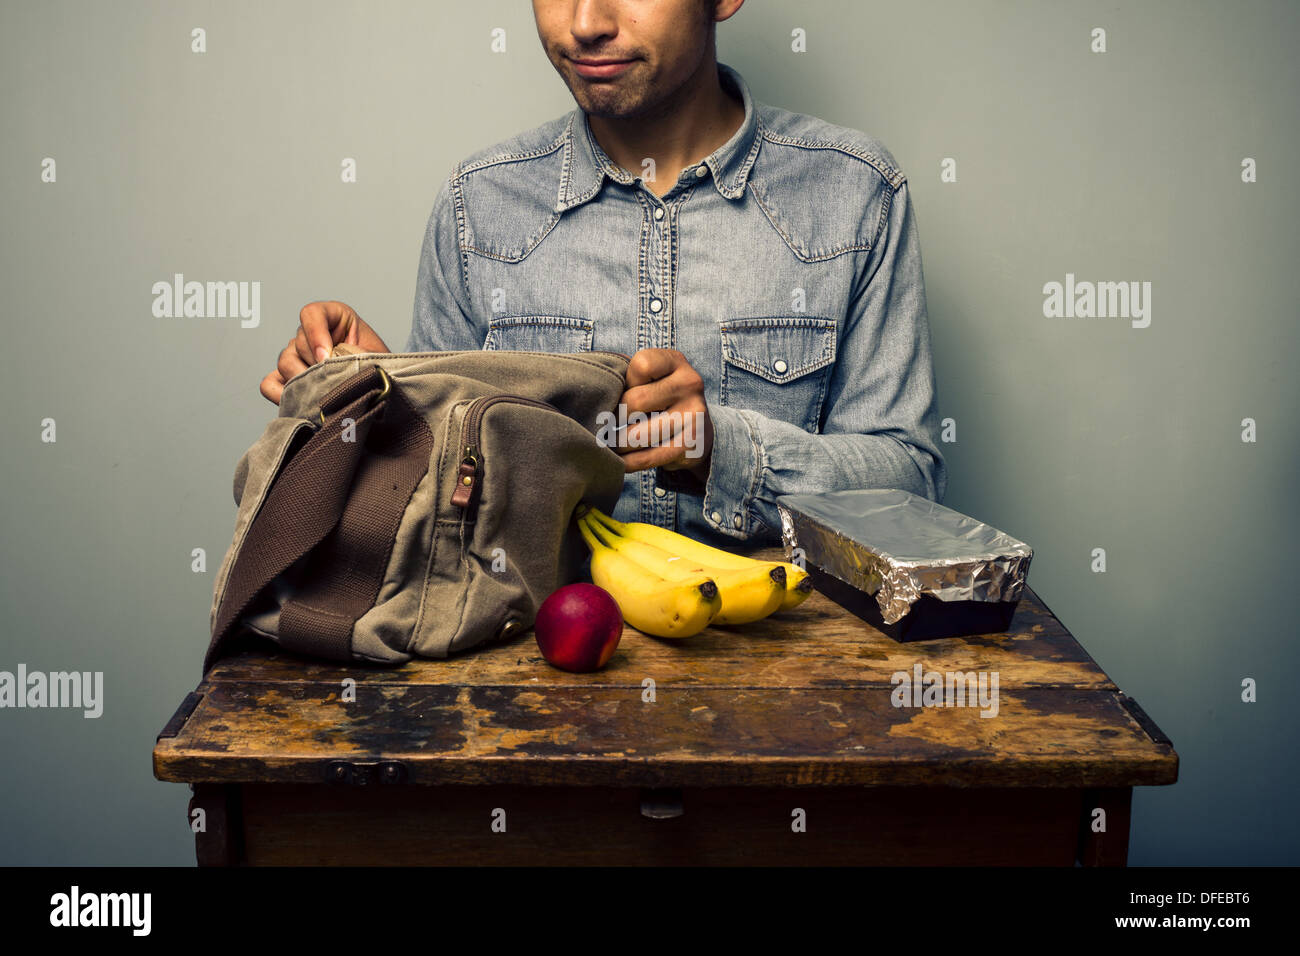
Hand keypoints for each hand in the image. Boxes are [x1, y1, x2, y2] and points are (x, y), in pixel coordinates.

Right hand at [260, 301, 389, 404]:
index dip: (315, 334)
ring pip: (285, 362)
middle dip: (316, 366)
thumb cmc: (382, 370)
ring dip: (304, 381)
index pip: (311, 314)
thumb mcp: (376, 356)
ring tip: (326, 394)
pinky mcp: (288, 378)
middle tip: (334, 382)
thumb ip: (355, 354)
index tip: (327, 357)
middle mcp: (312, 334)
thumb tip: (330, 364)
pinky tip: (301, 403)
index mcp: (335, 318)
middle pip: (297, 343)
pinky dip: (280, 394)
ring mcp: (298, 355)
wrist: (381, 391)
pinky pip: (269, 383)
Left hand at [617, 348, 713, 476]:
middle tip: (606, 426)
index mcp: (675, 361)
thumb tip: (592, 402)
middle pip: (635, 402)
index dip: (626, 381)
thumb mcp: (650, 378)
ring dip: (617, 444)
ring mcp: (694, 414)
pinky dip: (629, 462)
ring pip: (637, 435)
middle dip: (615, 417)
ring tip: (610, 444)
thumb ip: (627, 378)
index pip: (641, 365)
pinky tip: (621, 462)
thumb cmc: (659, 397)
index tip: (626, 391)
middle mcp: (689, 384)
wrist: (697, 426)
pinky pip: (648, 457)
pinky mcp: (691, 444)